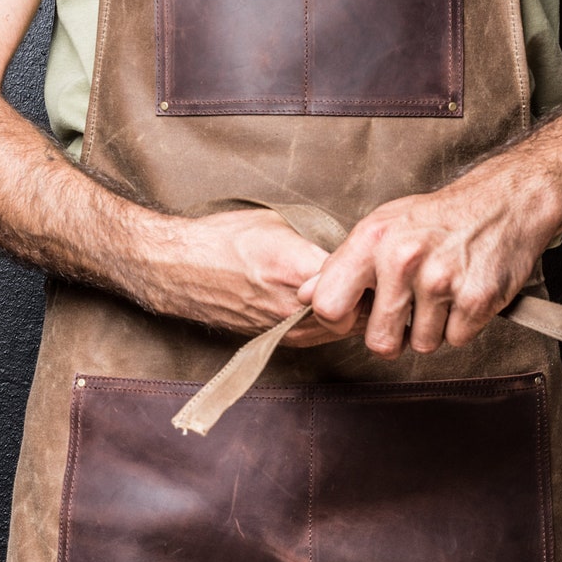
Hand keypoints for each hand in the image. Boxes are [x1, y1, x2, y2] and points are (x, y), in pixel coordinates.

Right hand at [151, 207, 364, 347]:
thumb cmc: (222, 239)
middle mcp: (289, 304)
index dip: (375, 274)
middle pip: (355, 313)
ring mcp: (281, 326)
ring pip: (338, 332)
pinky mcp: (273, 338)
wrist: (178, 268)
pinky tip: (333, 309)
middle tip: (377, 282)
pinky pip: (317, 338)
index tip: (382, 265)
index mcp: (294, 268)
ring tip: (357, 295)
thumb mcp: (276, 223)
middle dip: (370, 299)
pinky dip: (331, 326)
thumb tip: (352, 250)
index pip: (357, 280)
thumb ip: (317, 242)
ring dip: (352, 316)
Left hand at [299, 163, 554, 357]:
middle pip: (379, 342)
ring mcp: (442, 280)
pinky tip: (464, 292)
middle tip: (409, 307)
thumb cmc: (439, 218)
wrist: (506, 202)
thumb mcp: (383, 226)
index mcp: (372, 240)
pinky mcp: (476, 299)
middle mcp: (403, 259)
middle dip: (394, 334)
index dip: (340, 319)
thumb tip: (306, 296)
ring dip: (433, 327)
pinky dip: (462, 324)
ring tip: (442, 292)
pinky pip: (456, 340)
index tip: (357, 312)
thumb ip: (344, 264)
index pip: (328, 307)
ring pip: (422, 345)